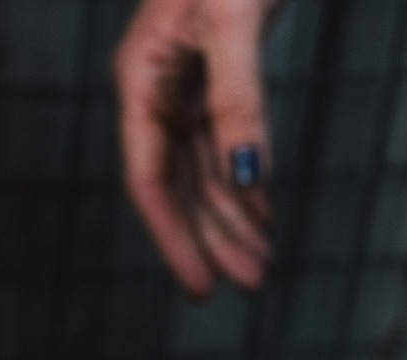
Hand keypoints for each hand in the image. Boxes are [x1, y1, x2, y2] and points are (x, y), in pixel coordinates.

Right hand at [115, 0, 278, 297]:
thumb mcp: (235, 18)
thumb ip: (239, 98)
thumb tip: (247, 174)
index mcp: (141, 76)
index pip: (151, 178)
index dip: (175, 237)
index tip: (202, 286)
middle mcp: (156, 86)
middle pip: (179, 183)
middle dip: (215, 236)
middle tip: (251, 284)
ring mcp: (185, 80)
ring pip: (204, 168)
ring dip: (234, 216)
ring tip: (263, 263)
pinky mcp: (217, 71)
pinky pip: (224, 141)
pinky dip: (247, 179)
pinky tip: (265, 212)